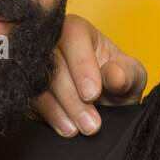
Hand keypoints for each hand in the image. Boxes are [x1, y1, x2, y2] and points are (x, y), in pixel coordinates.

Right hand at [33, 15, 146, 136]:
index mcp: (78, 30)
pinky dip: (48, 116)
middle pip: (52, 63)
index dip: (81, 65)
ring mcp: (34, 65)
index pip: (73, 36)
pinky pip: (28, 100)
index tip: (93, 94)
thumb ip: (127, 74)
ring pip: (37, 84)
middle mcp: (51, 42)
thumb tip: (114, 75)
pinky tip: (65, 128)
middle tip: (91, 123)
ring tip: (78, 129)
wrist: (106, 105)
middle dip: (71, 97)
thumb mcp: (133, 76)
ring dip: (58, 110)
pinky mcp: (26, 88)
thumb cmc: (118, 81)